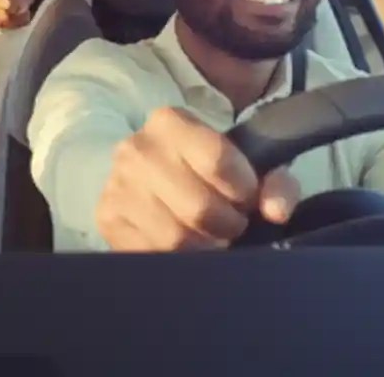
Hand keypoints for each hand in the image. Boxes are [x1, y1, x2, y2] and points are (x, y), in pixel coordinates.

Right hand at [95, 107, 300, 250]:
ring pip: (176, 237)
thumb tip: (276, 211)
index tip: (247, 200)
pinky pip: (151, 254)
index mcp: (170, 122)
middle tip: (231, 225)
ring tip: (209, 237)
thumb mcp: (249, 167)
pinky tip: (184, 249)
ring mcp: (117, 184)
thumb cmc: (209, 172)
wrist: (158, 177)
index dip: (244, 191)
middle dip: (227, 225)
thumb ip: (276, 183)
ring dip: (203, 246)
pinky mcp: (106, 218)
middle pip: (199, 207)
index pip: (218, 161)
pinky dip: (176, 259)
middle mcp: (136, 148)